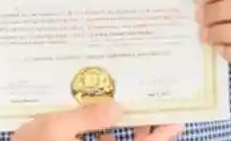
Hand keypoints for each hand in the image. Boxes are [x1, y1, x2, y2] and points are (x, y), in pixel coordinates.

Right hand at [11, 100, 183, 140]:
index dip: (160, 135)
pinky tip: (98, 110)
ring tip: (129, 96)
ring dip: (122, 124)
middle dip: (145, 124)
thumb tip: (118, 107)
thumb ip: (87, 118)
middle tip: (158, 98)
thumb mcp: (52, 130)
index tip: (177, 118)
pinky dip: (101, 130)